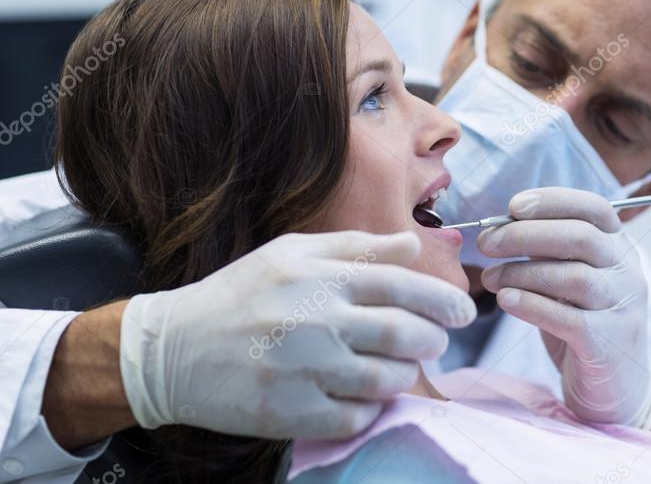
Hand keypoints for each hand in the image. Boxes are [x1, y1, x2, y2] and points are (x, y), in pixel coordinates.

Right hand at [119, 230, 475, 438]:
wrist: (172, 350)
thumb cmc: (240, 294)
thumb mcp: (292, 253)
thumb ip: (356, 247)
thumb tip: (412, 246)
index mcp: (318, 278)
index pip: (400, 287)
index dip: (441, 299)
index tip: (464, 311)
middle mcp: (314, 321)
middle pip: (402, 334)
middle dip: (431, 340)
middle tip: (432, 342)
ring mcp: (303, 371)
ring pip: (386, 380)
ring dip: (404, 375)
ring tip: (398, 367)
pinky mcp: (289, 414)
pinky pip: (356, 418)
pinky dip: (370, 409)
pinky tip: (362, 395)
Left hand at [478, 188, 650, 427]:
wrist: (613, 389)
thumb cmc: (583, 324)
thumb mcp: (570, 281)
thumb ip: (548, 253)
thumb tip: (500, 226)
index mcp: (619, 248)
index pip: (594, 209)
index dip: (554, 201)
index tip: (513, 206)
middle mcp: (628, 273)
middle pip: (581, 238)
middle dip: (526, 235)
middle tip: (486, 243)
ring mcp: (623, 309)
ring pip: (574, 277)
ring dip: (522, 273)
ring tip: (489, 278)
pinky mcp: (608, 344)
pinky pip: (568, 319)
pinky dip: (532, 306)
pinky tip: (505, 301)